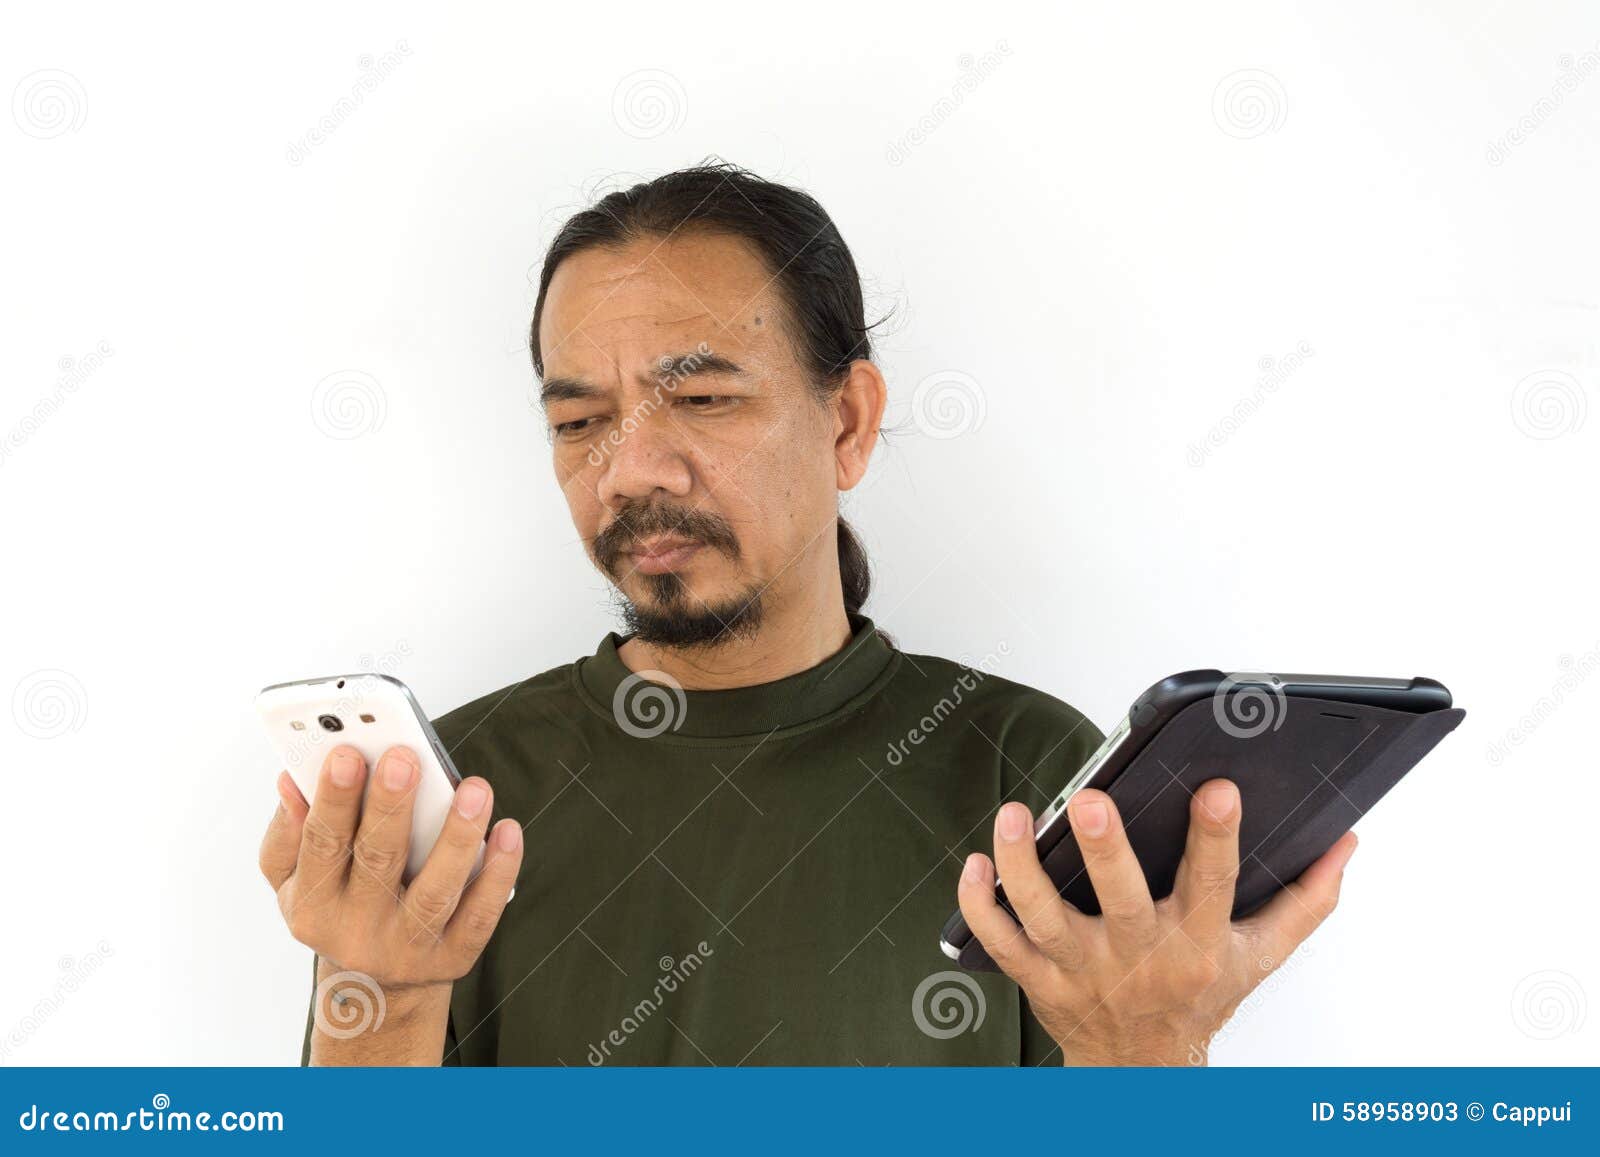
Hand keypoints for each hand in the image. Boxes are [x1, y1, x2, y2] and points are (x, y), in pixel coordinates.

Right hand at [258, 744, 523, 1059]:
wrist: (371, 988)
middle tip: (406, 757)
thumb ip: (289, 830)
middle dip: (391, 806)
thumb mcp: (295, 879)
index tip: (348, 753)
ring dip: (457, 836)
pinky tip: (507, 831)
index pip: (322, 845)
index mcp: (313, 905)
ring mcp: (407, 949)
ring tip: (474, 789)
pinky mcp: (452, 959)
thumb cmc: (337, 908)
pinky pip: (480, 914)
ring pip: (436, 891)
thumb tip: (290, 780)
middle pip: (378, 862)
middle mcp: (357, 932)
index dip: (334, 799)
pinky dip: (497, 873)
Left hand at [956, 779, 1356, 1065]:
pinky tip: (977, 863)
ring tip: (1016, 816)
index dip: (1216, 837)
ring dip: (1024, 864)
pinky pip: (1001, 941)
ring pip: (1044, 915)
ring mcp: (1082, 968)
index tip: (1218, 788)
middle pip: (1120, 901)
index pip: (1212, 885)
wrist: (1145, 1071)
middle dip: (1106, 851)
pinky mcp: (1038, 978)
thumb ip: (1305, 899)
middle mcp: (1138, 956)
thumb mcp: (1261, 956)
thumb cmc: (1200, 1000)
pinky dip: (981, 904)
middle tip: (1093, 801)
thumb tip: (1344, 843)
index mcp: (1196, 944)